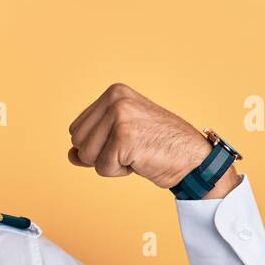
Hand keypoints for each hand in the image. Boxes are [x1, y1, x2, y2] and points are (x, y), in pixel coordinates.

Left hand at [68, 83, 237, 194]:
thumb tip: (71, 154)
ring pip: (86, 155)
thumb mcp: (121, 137)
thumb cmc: (159, 147)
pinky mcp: (124, 137)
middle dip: (99, 155)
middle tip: (130, 149)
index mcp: (114, 93)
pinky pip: (103, 168)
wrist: (193, 158)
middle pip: (77, 141)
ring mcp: (120, 116)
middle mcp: (115, 99)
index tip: (124, 142)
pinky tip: (141, 160)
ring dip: (109, 164)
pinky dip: (120, 172)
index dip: (96, 145)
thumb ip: (93, 141)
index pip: (76, 129)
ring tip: (135, 153)